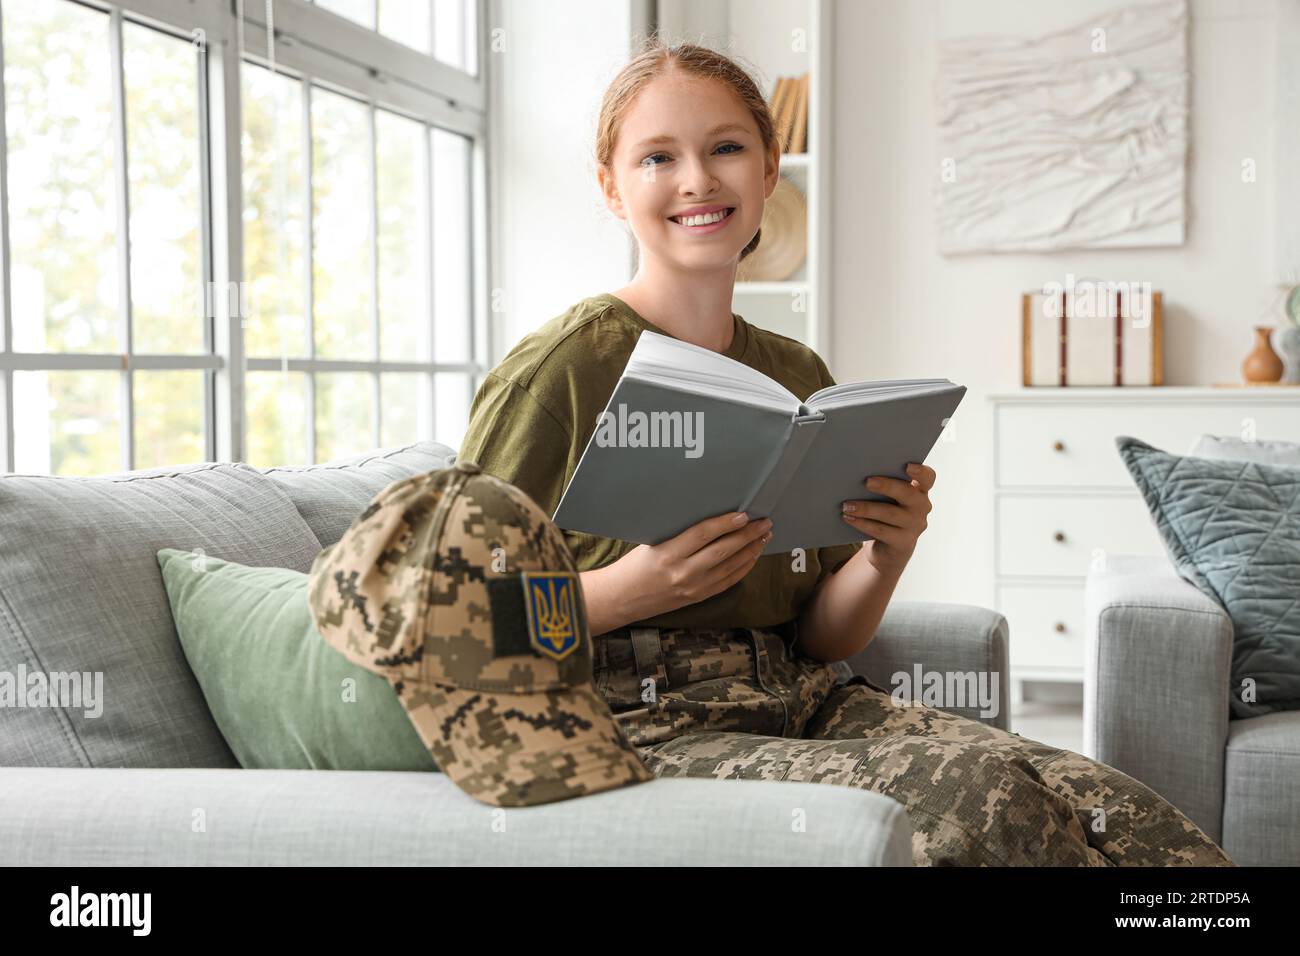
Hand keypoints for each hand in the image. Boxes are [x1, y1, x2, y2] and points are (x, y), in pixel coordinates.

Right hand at [579, 511, 772, 633]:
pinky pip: (728, 582)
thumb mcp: (652, 542)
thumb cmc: (635, 565)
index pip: (702, 535)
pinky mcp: (698, 598)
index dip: (725, 524)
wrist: (623, 598)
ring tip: (764, 535)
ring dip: (751, 550)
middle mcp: (682, 573)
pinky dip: (744, 567)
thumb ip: (679, 533)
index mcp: (667, 554)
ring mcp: (693, 588)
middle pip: (722, 551)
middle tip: (764, 522)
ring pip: (730, 567)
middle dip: (747, 535)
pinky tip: (753, 555)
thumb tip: (711, 515)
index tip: (743, 514)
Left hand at [840, 462, 935, 573]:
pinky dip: (862, 523)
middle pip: (907, 493)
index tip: (907, 466)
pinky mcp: (903, 541)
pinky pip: (881, 530)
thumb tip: (858, 475)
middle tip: (866, 481)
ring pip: (890, 513)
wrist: (889, 547)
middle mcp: (922, 507)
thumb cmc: (886, 512)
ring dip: (866, 508)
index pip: (927, 478)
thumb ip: (883, 485)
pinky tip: (848, 518)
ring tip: (847, 505)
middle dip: (886, 486)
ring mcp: (914, 525)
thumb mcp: (889, 498)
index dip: (920, 471)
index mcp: (920, 490)